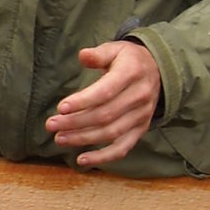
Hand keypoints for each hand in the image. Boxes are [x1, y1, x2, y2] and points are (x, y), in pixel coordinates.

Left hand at [47, 41, 161, 166]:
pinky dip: (103, 157)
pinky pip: (122, 148)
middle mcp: (140, 97)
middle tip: (51, 125)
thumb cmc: (128, 60)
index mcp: (131, 74)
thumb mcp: (115, 49)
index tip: (61, 108)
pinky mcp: (141, 129)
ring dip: (83, 139)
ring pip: (111, 133)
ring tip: (59, 138)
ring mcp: (141, 116)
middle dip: (75, 123)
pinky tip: (81, 160)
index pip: (106, 91)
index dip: (83, 101)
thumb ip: (98, 54)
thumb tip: (83, 56)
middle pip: (105, 115)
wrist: (158, 71)